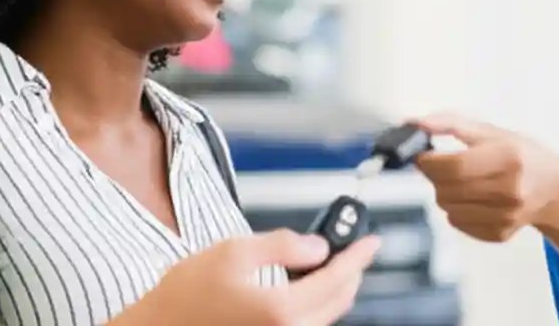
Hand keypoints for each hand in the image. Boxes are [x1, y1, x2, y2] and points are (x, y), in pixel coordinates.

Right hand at [116, 229, 380, 325]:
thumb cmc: (186, 294)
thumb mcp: (232, 252)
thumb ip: (282, 245)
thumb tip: (318, 248)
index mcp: (281, 309)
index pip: (337, 279)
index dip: (358, 256)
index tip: (372, 242)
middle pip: (338, 303)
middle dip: (351, 273)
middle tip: (355, 250)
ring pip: (326, 319)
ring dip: (336, 291)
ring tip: (331, 265)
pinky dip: (317, 308)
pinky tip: (306, 291)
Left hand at [412, 112, 558, 242]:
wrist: (555, 189)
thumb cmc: (521, 156)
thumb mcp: (491, 131)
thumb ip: (450, 123)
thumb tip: (414, 123)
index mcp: (508, 158)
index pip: (453, 167)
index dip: (429, 162)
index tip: (422, 155)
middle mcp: (510, 190)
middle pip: (447, 189)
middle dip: (434, 176)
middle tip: (441, 165)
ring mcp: (506, 216)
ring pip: (447, 208)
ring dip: (444, 193)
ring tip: (461, 181)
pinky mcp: (500, 233)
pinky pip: (458, 223)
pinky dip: (457, 210)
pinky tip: (473, 198)